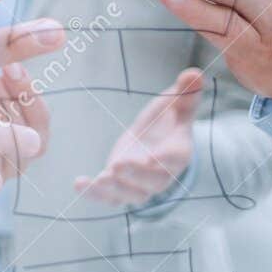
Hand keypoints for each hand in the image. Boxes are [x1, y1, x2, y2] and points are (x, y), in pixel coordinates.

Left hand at [75, 67, 202, 205]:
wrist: (156, 139)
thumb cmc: (169, 119)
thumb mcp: (177, 104)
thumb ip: (186, 92)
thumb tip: (193, 73)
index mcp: (177, 153)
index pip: (174, 159)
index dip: (164, 160)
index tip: (152, 158)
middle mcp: (161, 173)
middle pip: (153, 182)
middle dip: (135, 176)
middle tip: (117, 165)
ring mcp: (141, 184)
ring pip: (131, 195)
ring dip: (114, 190)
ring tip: (98, 179)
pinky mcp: (122, 187)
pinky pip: (110, 198)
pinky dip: (95, 195)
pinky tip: (78, 184)